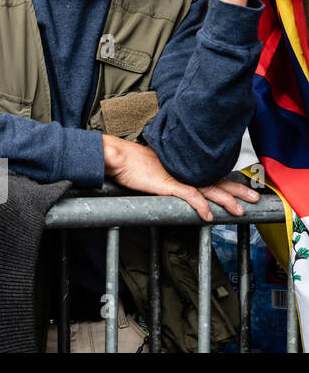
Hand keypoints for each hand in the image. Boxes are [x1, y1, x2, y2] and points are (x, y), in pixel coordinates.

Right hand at [101, 135, 249, 220]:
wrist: (118, 156)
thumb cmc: (132, 162)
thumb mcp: (155, 167)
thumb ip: (168, 174)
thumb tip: (173, 181)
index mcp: (183, 166)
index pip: (211, 173)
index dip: (228, 180)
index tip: (242, 186)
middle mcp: (184, 170)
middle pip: (216, 180)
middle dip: (237, 189)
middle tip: (255, 197)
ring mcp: (177, 177)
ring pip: (208, 189)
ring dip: (226, 200)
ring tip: (239, 210)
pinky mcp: (167, 184)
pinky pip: (189, 196)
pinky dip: (201, 206)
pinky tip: (208, 216)